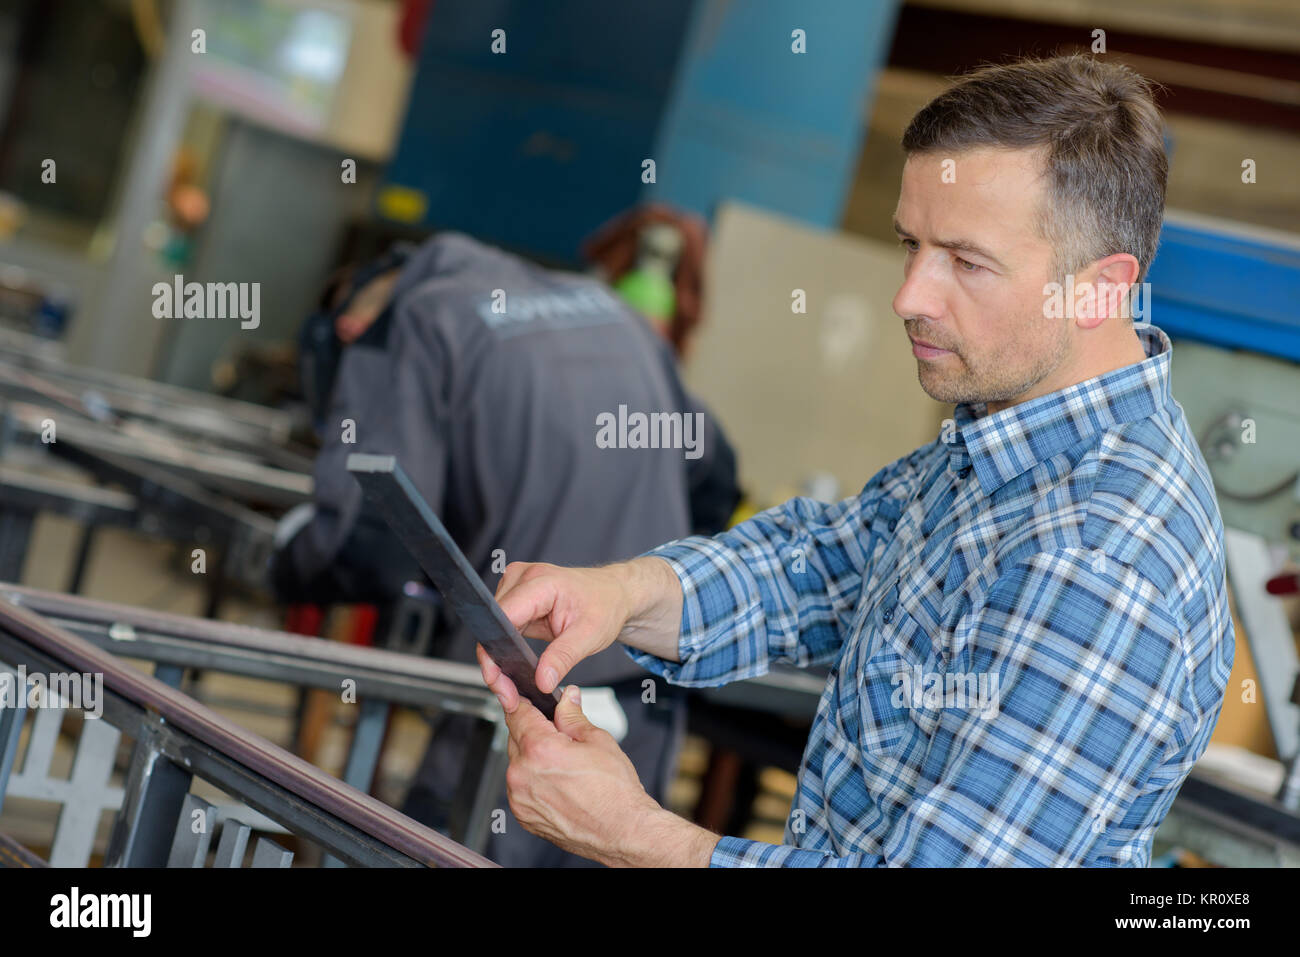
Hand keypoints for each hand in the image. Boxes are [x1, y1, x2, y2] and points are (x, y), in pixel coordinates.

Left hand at [476, 657, 717, 867]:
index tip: (512, 689)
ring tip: (563, 765)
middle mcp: (522, 774)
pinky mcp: (522, 815)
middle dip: (533, 730)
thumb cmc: (615, 792)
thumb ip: (573, 716)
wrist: (623, 831)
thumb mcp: (598, 740)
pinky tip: (557, 782)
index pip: (518, 712)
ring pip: (517, 762)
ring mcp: (520, 798)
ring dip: (532, 756)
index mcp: (540, 750)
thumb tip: (567, 698)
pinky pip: (520, 786)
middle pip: (516, 736)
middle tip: (560, 735)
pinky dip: (532, 779)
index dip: (518, 698)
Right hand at [494, 558, 683, 694]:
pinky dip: (505, 646)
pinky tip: (517, 660)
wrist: (613, 594)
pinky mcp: (517, 596)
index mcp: (542, 581)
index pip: (503, 615)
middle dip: (495, 659)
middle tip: (508, 690)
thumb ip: (563, 657)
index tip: (498, 678)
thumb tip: (541, 680)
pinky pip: (500, 625)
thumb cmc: (606, 605)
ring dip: (498, 654)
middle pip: (492, 622)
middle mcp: (524, 577)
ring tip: (514, 679)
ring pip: (492, 626)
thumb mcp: (591, 635)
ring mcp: (518, 584)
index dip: (495, 649)